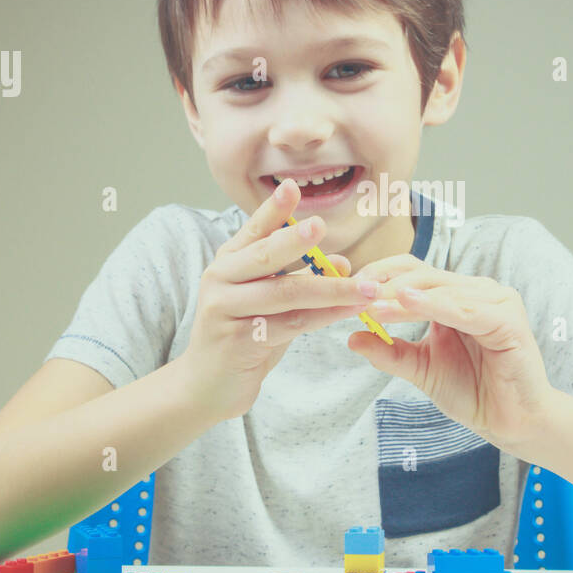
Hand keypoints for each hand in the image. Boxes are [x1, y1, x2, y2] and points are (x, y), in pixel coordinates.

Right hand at [177, 179, 379, 419]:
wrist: (206, 385)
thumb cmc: (242, 334)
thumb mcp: (269, 300)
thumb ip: (299, 279)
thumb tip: (342, 261)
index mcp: (229, 262)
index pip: (254, 230)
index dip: (273, 209)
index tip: (292, 187)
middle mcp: (221, 280)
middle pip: (265, 256)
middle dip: (295, 240)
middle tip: (322, 225)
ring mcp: (225, 310)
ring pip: (285, 294)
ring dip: (330, 290)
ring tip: (366, 287)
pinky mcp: (237, 341)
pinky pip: (289, 325)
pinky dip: (323, 318)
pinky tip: (348, 312)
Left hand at [347, 255, 553, 450]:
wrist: (509, 422)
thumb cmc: (473, 392)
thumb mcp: (422, 369)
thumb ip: (391, 352)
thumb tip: (351, 338)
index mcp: (457, 297)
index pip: (415, 272)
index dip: (382, 275)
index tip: (349, 288)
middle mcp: (478, 292)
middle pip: (426, 276)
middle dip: (387, 286)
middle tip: (356, 295)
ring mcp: (496, 302)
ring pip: (442, 289)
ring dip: (404, 297)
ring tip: (372, 305)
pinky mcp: (508, 320)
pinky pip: (465, 309)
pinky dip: (436, 305)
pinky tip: (408, 303)